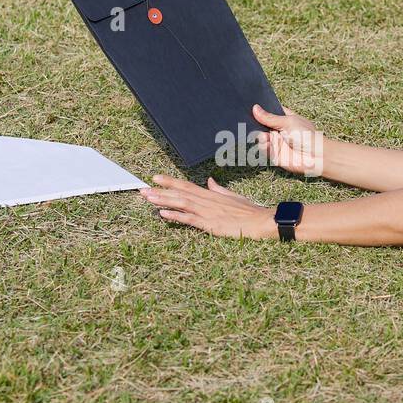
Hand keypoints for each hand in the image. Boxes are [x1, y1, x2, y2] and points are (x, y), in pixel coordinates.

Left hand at [140, 174, 276, 238]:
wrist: (260, 220)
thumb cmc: (249, 210)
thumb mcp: (233, 196)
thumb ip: (219, 189)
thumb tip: (209, 181)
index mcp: (211, 194)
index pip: (186, 185)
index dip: (170, 181)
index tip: (155, 178)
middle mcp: (207, 201)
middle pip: (179, 193)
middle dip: (160, 191)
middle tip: (142, 189)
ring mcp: (208, 212)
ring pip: (181, 203)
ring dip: (163, 200)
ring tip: (147, 198)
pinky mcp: (210, 225)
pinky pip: (190, 219)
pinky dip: (176, 216)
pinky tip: (163, 214)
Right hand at [253, 103, 323, 176]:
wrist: (315, 157)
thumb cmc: (307, 136)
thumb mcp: (288, 122)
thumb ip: (270, 118)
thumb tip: (255, 108)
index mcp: (284, 118)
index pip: (270, 111)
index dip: (261, 109)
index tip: (250, 106)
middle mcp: (279, 129)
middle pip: (262, 124)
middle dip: (255, 123)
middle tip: (249, 122)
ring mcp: (276, 142)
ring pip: (260, 137)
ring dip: (259, 136)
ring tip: (263, 136)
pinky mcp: (274, 154)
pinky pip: (263, 149)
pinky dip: (262, 147)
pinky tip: (265, 144)